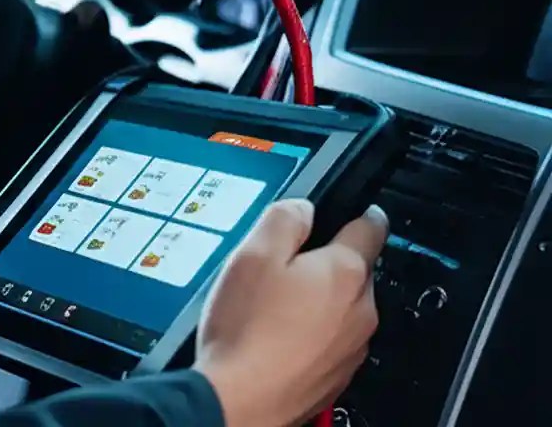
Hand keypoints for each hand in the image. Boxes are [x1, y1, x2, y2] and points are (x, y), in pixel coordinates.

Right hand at [194, 200, 388, 426]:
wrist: (239, 402)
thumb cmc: (246, 330)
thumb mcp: (252, 253)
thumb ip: (284, 219)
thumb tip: (304, 208)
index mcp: (346, 272)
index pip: (372, 227)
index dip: (360, 212)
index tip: (354, 210)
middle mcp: (361, 310)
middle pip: (352, 271)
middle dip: (323, 265)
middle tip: (279, 270)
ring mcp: (352, 348)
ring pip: (341, 309)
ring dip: (315, 303)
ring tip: (269, 310)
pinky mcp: (336, 377)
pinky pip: (329, 343)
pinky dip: (307, 337)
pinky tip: (273, 340)